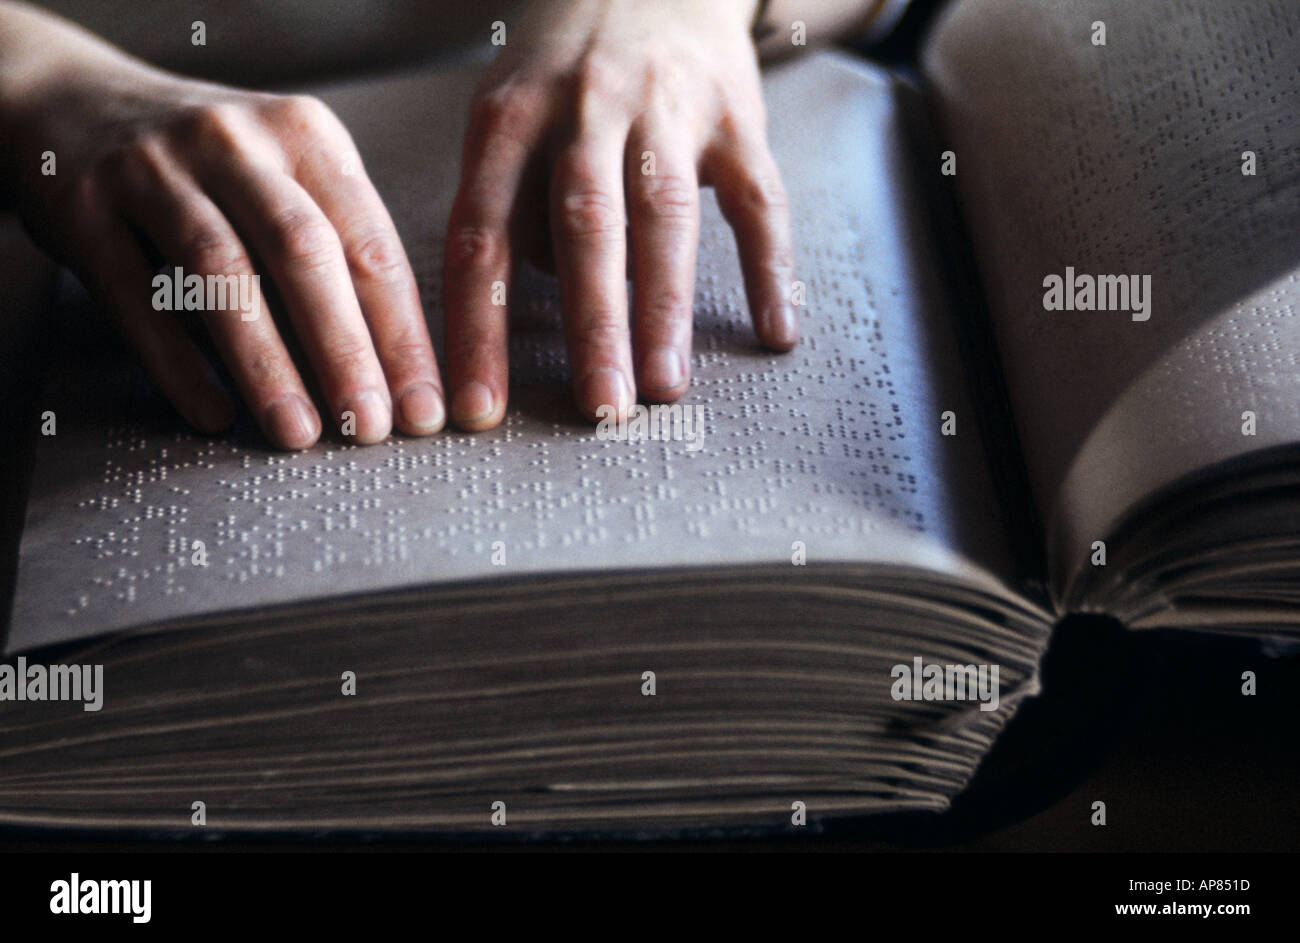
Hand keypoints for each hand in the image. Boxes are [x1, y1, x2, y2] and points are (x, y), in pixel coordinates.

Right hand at [5, 36, 442, 448]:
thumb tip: (402, 371)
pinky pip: (135, 295)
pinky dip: (177, 362)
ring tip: (299, 432)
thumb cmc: (213, 165)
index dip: (403, 335)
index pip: (372, 246)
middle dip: (345, 352)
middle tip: (369, 428)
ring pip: (223, 272)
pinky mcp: (84, 205)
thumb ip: (341, 247)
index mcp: (307, 135)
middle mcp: (236, 141)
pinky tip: (213, 414)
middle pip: (305, 255)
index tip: (424, 409)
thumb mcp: (289, 173)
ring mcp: (155, 168)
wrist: (73, 100)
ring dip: (266, 363)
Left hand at [443, 0, 798, 429]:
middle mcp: (584, 108)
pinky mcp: (734, 115)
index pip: (482, 238)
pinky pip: (759, 197)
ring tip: (665, 386)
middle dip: (590, 324)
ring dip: (665, 307)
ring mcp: (664, 109)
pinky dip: (770, 266)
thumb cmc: (565, 65)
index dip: (477, 330)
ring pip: (664, 215)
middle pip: (583, 227)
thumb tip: (520, 297)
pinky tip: (776, 330)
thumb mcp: (508, 112)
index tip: (476, 408)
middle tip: (598, 408)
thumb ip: (506, 201)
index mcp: (510, 117)